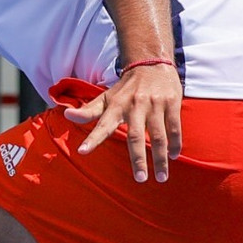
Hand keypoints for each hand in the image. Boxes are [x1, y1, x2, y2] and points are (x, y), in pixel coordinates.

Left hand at [64, 65, 182, 181]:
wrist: (151, 64)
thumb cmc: (126, 88)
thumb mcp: (106, 97)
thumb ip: (89, 111)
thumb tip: (67, 115)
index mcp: (116, 105)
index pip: (102, 124)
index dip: (92, 138)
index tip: (82, 151)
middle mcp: (135, 105)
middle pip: (135, 136)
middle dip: (138, 159)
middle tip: (139, 179)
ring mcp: (155, 104)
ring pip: (158, 136)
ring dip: (160, 158)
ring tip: (160, 177)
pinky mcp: (172, 103)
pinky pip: (174, 128)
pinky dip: (175, 144)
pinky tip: (174, 156)